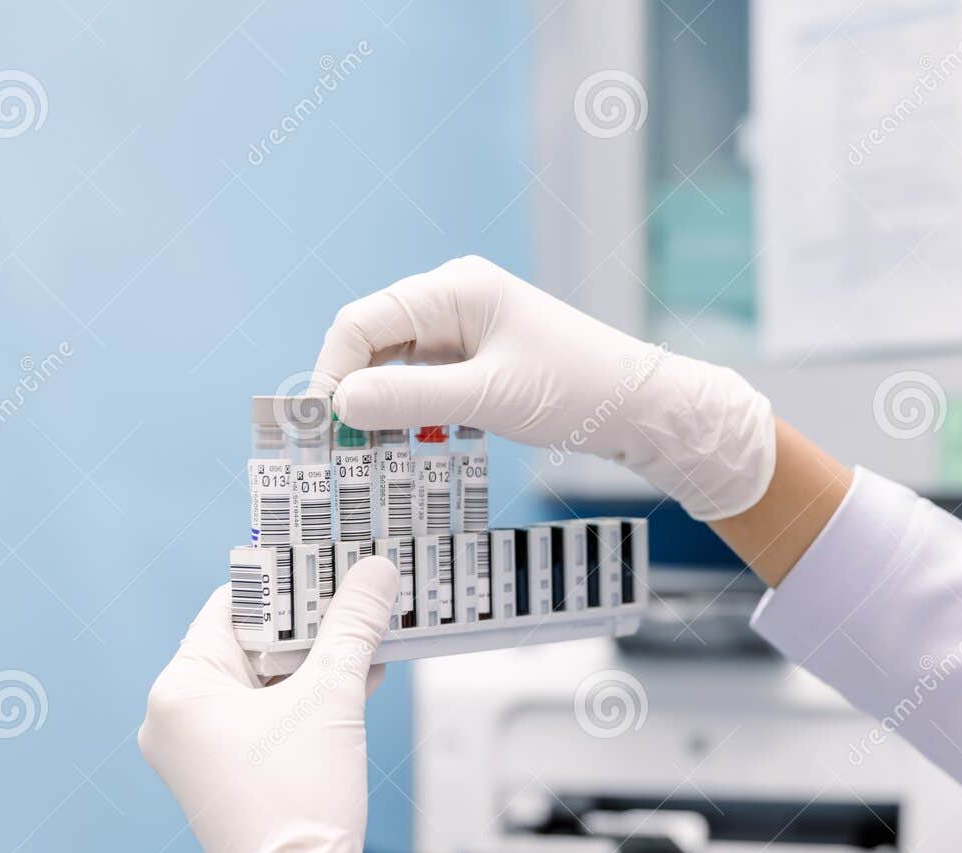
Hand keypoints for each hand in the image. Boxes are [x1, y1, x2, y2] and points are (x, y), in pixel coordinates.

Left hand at [138, 557, 397, 852]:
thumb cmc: (298, 800)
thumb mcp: (332, 696)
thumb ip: (353, 627)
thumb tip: (375, 571)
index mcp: (180, 691)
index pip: (233, 607)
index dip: (286, 583)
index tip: (331, 563)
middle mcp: (178, 719)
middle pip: (252, 644)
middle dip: (312, 624)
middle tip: (359, 594)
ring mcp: (201, 752)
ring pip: (267, 682)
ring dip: (320, 661)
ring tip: (370, 632)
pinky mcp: (231, 777)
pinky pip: (271, 717)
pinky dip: (311, 698)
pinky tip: (361, 676)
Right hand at [308, 255, 775, 521]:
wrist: (640, 408)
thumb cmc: (576, 391)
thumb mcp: (489, 398)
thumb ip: (412, 398)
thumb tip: (340, 402)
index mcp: (454, 290)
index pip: (363, 322)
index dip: (332, 370)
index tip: (321, 426)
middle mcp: (453, 301)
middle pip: (373, 342)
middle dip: (351, 390)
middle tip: (335, 448)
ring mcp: (465, 331)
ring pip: (395, 365)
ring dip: (378, 405)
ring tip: (364, 453)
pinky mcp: (477, 360)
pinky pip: (423, 382)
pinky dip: (408, 412)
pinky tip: (402, 444)